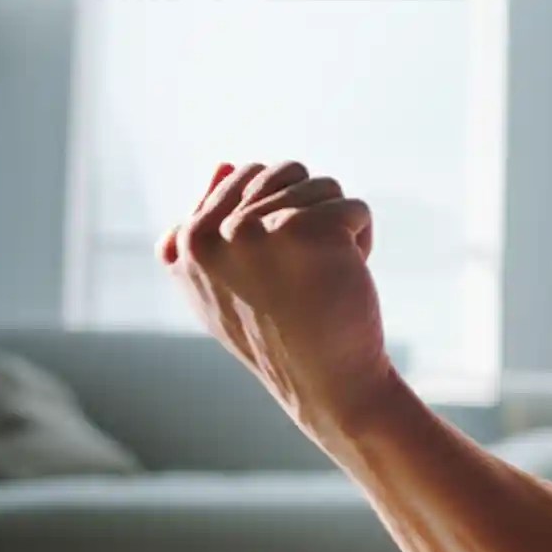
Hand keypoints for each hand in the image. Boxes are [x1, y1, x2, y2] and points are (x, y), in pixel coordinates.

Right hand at [158, 161, 393, 442]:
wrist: (328, 387)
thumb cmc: (281, 335)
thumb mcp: (227, 288)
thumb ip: (212, 230)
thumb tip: (225, 164)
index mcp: (187, 243)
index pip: (243, 176)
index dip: (276, 216)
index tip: (276, 270)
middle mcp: (215, 235)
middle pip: (285, 173)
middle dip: (307, 215)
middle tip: (302, 274)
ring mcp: (259, 231)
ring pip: (322, 187)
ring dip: (335, 229)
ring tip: (323, 278)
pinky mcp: (310, 232)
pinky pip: (354, 208)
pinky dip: (363, 242)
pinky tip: (347, 280)